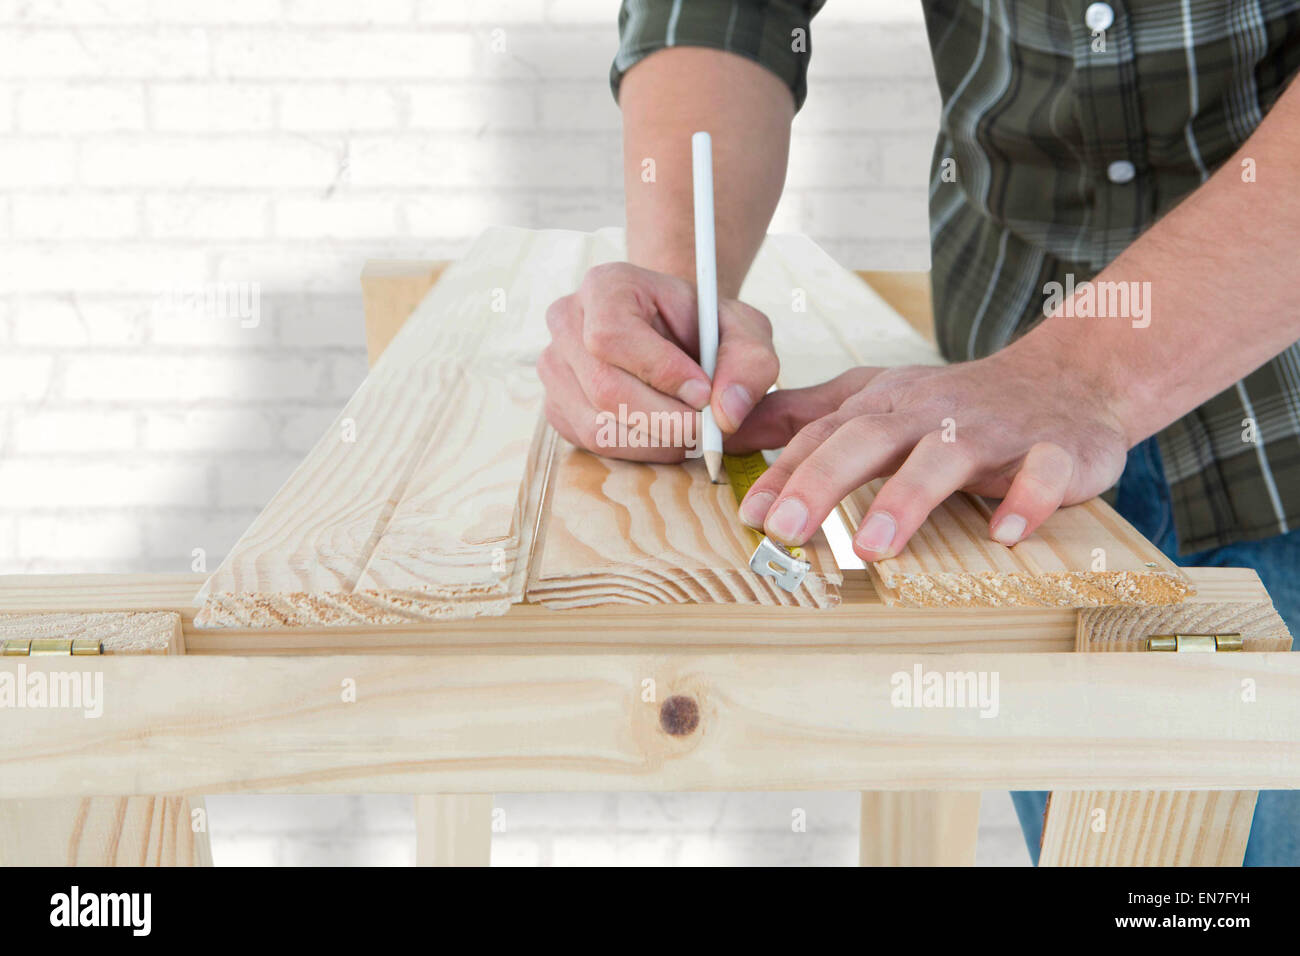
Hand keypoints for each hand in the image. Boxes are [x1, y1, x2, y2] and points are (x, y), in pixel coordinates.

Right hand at [538, 262, 778, 460]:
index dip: (660, 372)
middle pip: (603, 387)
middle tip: (707, 431)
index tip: (704, 395)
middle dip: (664, 420)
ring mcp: (554, 367)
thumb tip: (727, 413)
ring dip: (655, 442)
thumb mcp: (743, 331)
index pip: (612, 336)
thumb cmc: (705, 328)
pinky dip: (637, 450)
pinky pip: (592, 443)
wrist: (675, 335)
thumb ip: (750, 364)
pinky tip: (665, 435)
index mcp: (605, 286)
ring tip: (692, 432)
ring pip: (597, 424)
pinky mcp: (557, 406)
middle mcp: (567, 322)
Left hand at [728, 339, 1131, 559]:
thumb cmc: (955, 402)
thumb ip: (808, 415)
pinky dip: (1028, 499)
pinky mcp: (1056, 449)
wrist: (1069, 377)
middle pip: (870, 439)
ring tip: (873, 546)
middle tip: (784, 529)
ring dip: (908, 498)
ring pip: (946, 457)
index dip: (785, 472)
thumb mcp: (878, 397)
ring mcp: (995, 431)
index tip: (750, 515)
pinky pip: (1044, 472)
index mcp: (887, 405)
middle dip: (823, 480)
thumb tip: (733, 431)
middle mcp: (932, 414)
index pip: (825, 435)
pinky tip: (1006, 533)